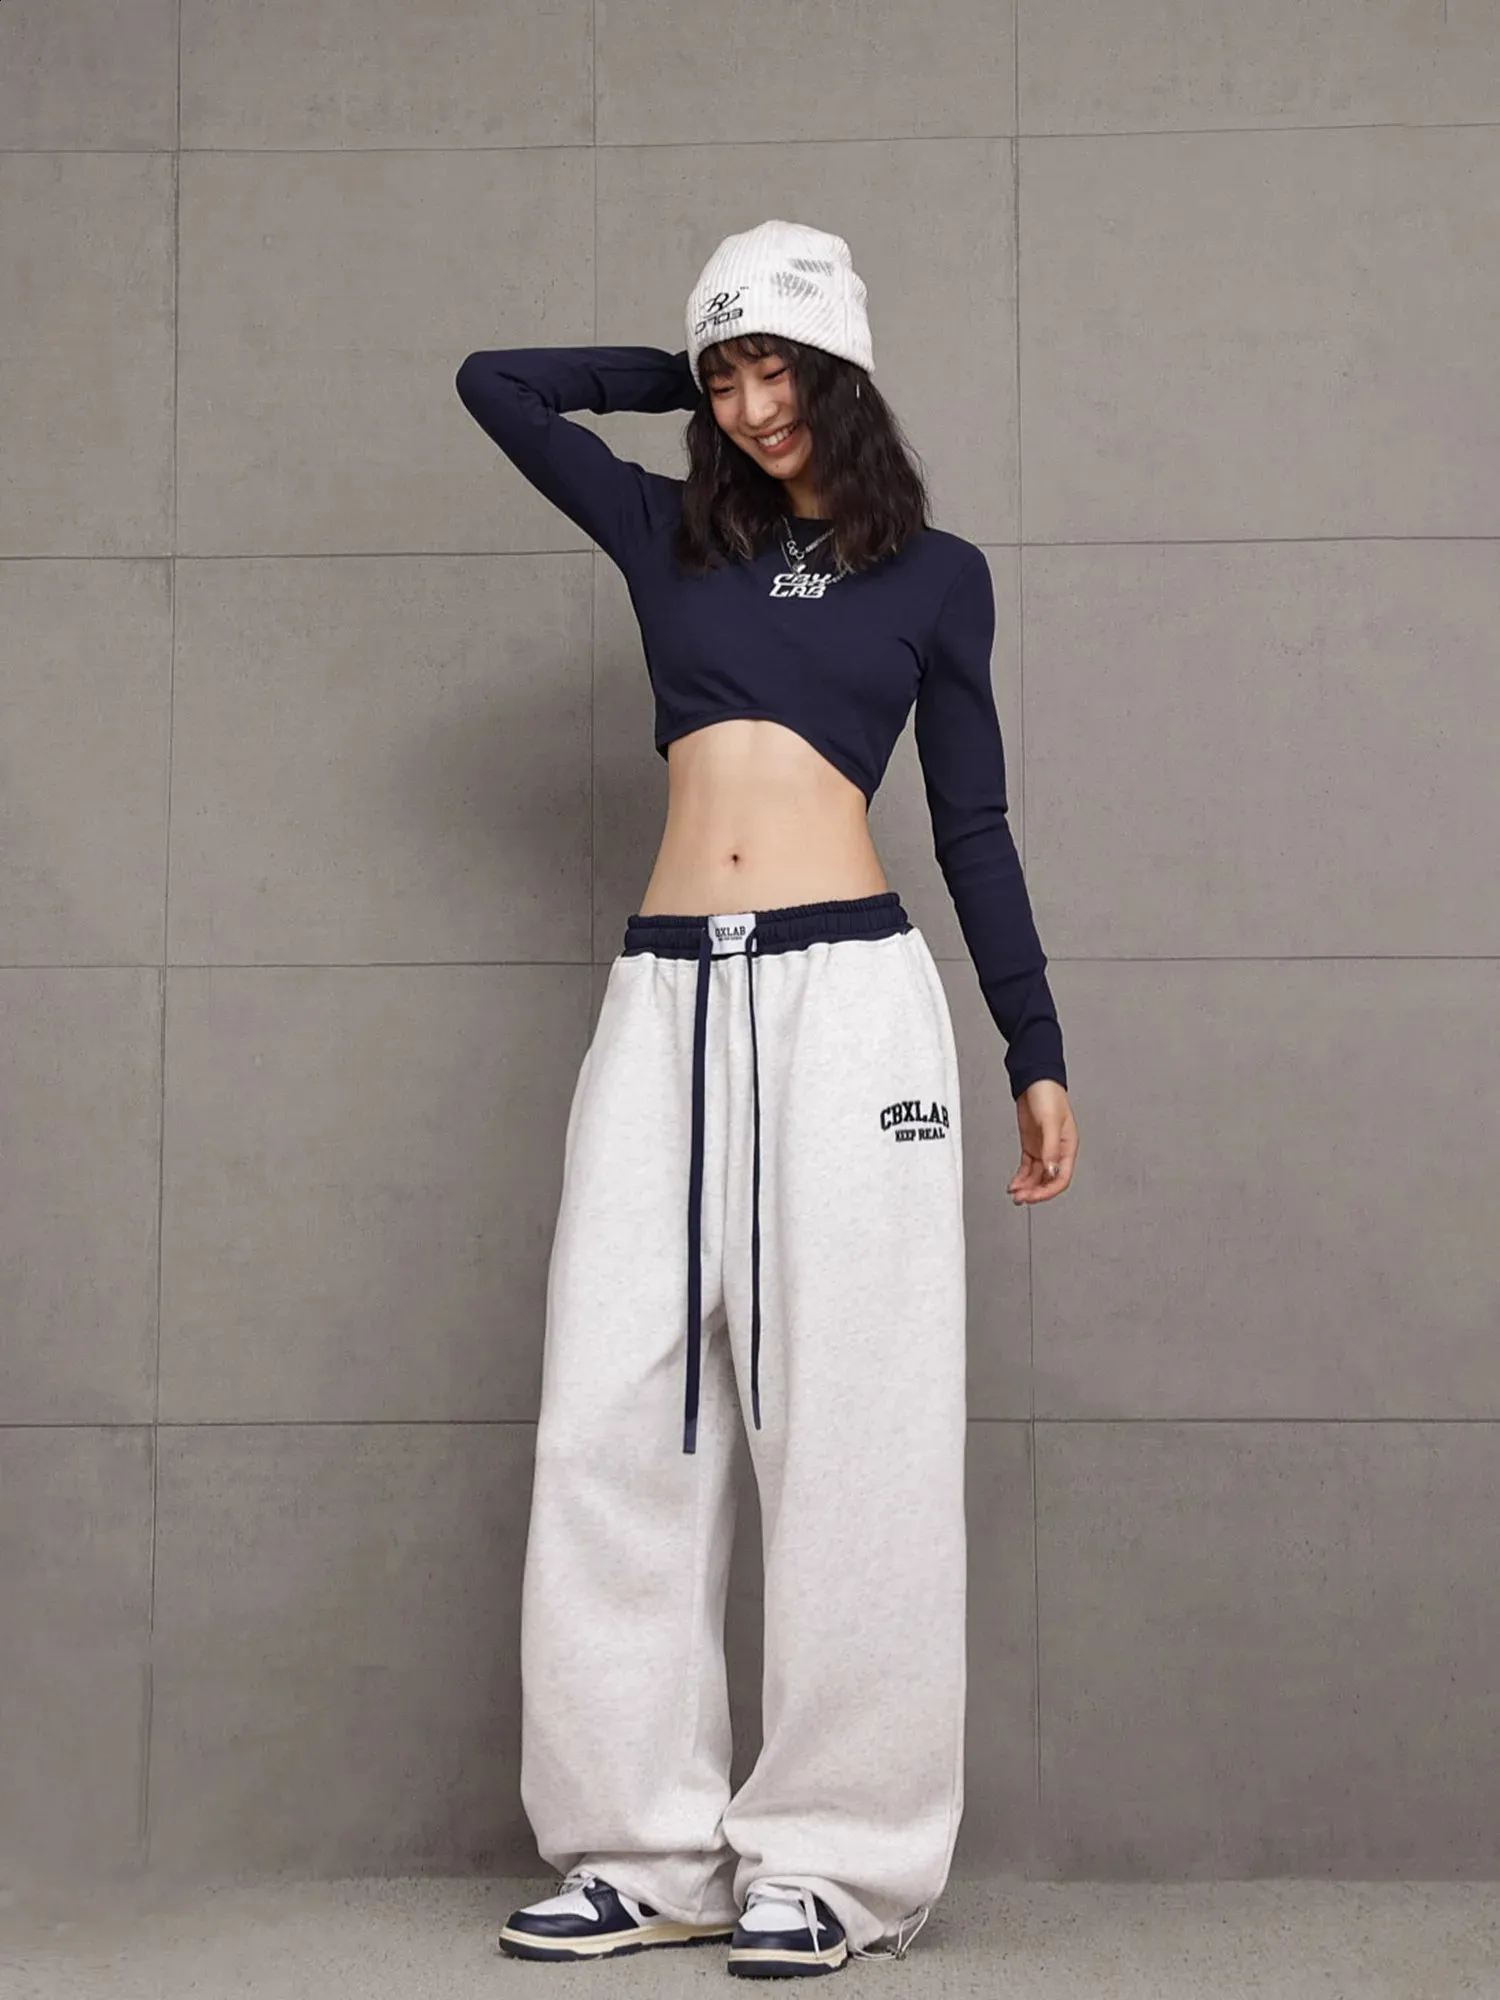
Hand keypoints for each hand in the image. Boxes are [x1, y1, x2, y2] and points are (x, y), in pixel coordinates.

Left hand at [1009, 1079, 1076, 1204]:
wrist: (1034, 1081)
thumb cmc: (1048, 1095)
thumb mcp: (1049, 1122)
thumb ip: (1050, 1148)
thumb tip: (1050, 1171)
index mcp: (1068, 1147)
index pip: (1061, 1178)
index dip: (1048, 1191)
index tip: (1034, 1196)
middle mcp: (1056, 1151)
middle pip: (1048, 1180)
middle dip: (1035, 1192)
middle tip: (1021, 1199)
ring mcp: (1043, 1149)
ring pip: (1036, 1176)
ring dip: (1026, 1187)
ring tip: (1015, 1195)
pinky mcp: (1031, 1145)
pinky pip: (1027, 1168)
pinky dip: (1020, 1178)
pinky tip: (1014, 1184)